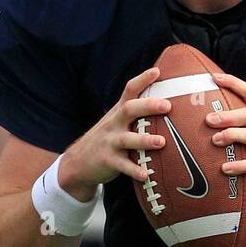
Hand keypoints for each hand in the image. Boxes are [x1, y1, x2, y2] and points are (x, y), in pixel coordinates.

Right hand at [58, 67, 171, 202]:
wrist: (78, 162)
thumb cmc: (107, 139)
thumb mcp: (116, 122)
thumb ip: (135, 114)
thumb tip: (165, 103)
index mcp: (118, 112)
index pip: (129, 90)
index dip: (142, 79)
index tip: (157, 71)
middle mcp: (113, 124)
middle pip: (129, 109)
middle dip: (148, 106)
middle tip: (167, 106)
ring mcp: (109, 142)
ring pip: (127, 139)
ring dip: (144, 140)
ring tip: (161, 142)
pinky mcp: (108, 161)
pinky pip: (123, 166)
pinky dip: (134, 171)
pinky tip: (146, 175)